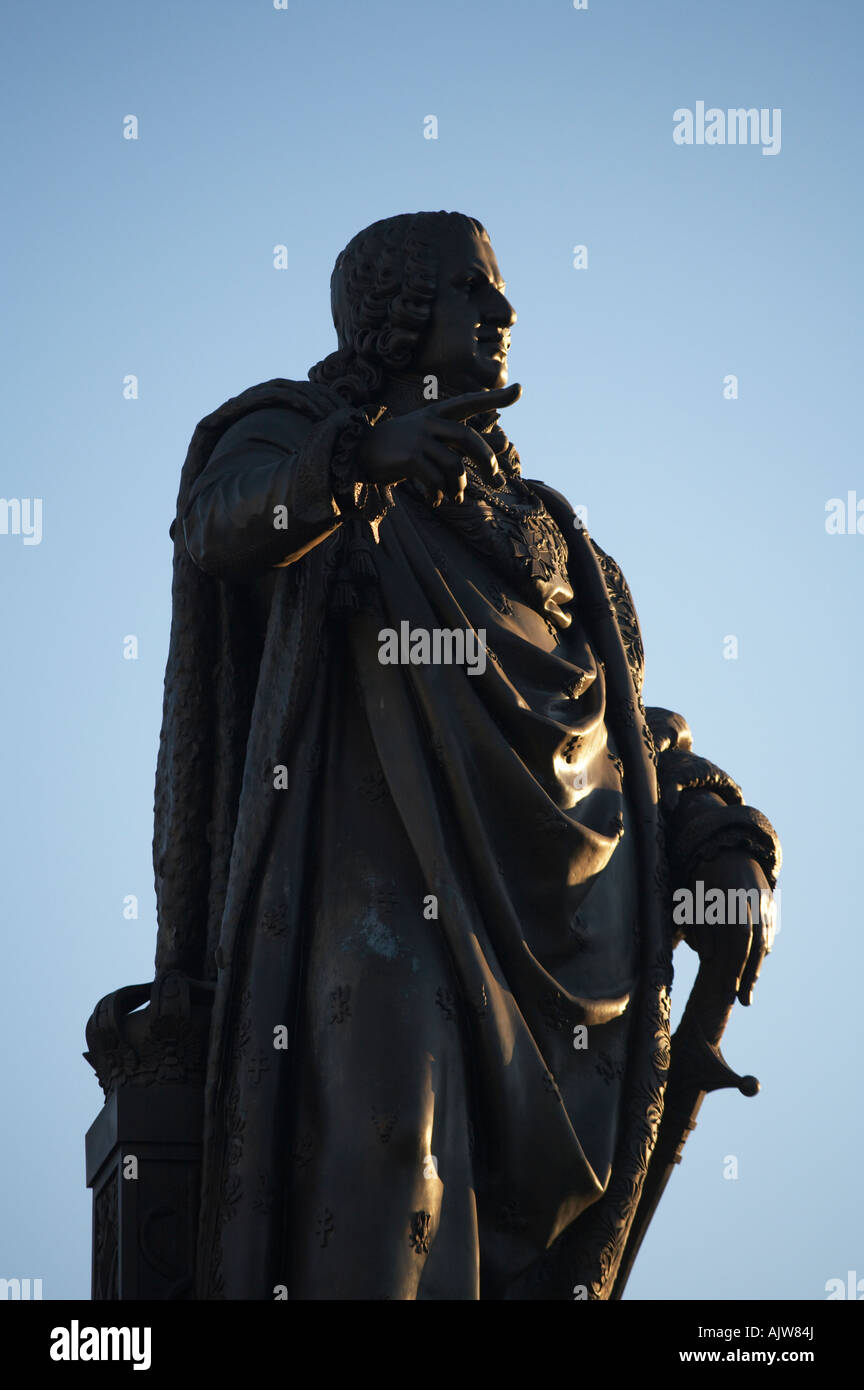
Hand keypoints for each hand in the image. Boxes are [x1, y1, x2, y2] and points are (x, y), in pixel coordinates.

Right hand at [357, 382, 521, 505]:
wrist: (361, 452)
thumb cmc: (403, 448)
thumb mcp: (432, 439)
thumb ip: (461, 443)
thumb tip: (501, 449)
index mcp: (437, 413)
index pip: (470, 402)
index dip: (495, 397)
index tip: (520, 389)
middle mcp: (430, 421)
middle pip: (468, 440)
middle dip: (487, 462)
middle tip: (497, 480)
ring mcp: (419, 438)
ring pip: (454, 467)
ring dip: (460, 488)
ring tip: (457, 497)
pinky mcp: (409, 457)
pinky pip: (436, 481)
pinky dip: (439, 495)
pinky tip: (436, 501)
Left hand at [683, 852, 775, 1005]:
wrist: (732, 850)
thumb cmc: (705, 875)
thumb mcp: (696, 895)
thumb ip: (702, 924)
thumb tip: (710, 957)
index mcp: (733, 894)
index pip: (739, 936)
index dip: (735, 963)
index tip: (728, 988)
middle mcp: (754, 900)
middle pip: (755, 944)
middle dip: (748, 974)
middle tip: (741, 1000)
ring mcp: (766, 903)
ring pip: (764, 941)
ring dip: (755, 968)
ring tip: (746, 992)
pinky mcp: (770, 906)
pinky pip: (767, 934)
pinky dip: (761, 952)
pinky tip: (753, 970)